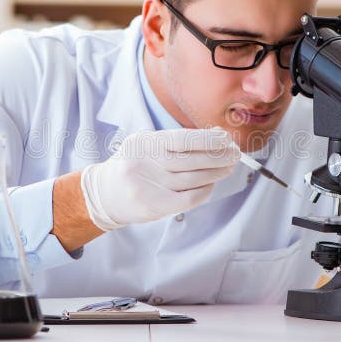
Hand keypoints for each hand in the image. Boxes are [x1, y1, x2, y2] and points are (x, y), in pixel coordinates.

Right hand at [81, 128, 239, 230]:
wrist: (105, 194)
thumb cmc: (134, 165)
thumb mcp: (148, 146)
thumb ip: (178, 141)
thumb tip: (216, 136)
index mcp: (143, 143)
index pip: (182, 139)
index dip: (208, 139)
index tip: (226, 140)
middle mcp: (143, 163)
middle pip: (190, 160)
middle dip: (218, 157)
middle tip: (235, 155)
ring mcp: (147, 186)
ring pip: (192, 179)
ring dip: (215, 173)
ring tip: (228, 167)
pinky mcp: (154, 206)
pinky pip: (188, 198)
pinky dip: (204, 190)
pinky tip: (211, 184)